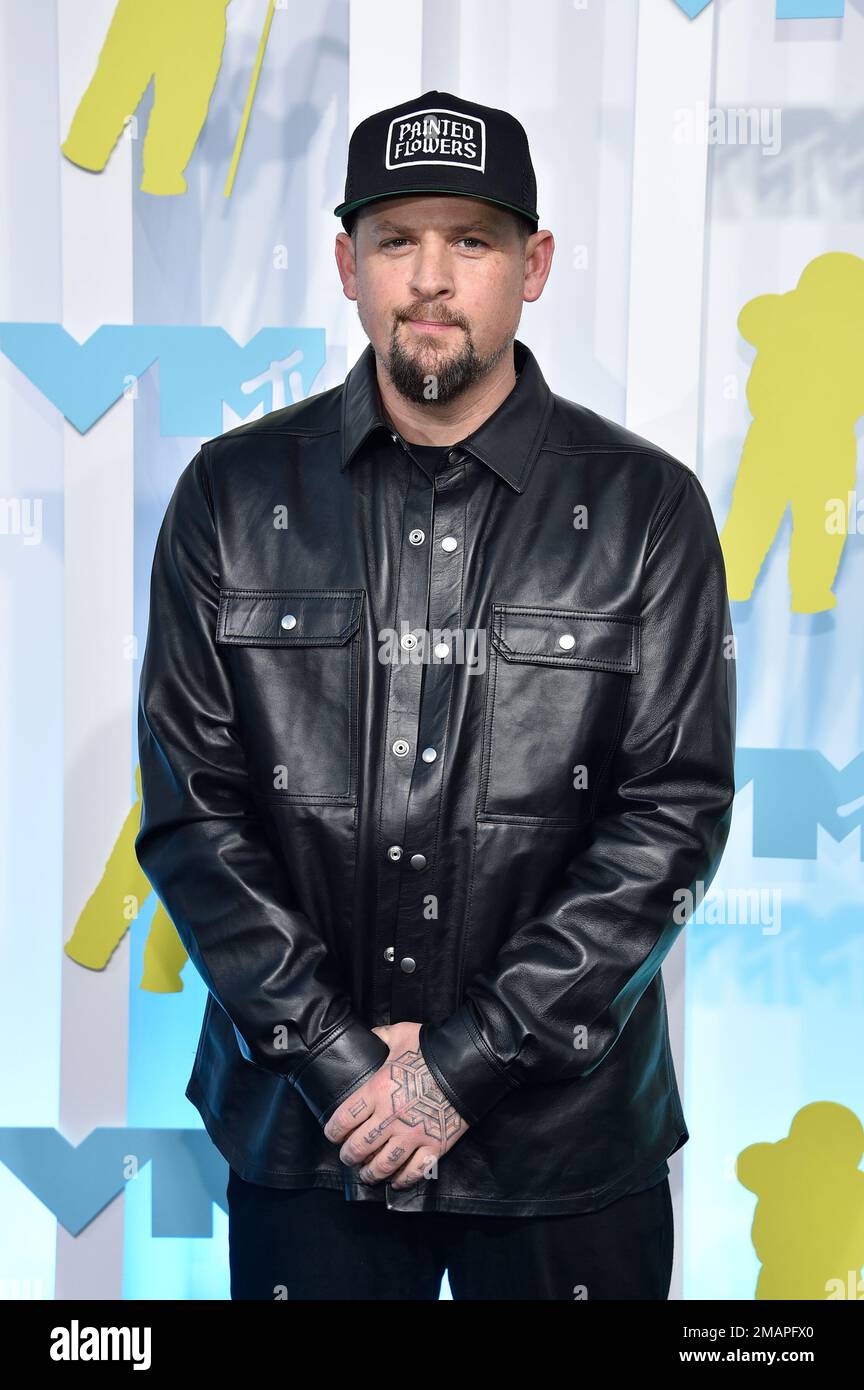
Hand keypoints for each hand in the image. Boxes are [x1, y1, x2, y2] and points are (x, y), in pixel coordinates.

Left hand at [322, 1021, 468, 1188]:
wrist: (467, 1063)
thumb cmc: (431, 1048)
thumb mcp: (401, 1034)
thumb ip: (381, 1036)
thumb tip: (369, 1036)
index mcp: (378, 1090)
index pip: (344, 1119)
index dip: (333, 1131)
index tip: (333, 1134)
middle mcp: (391, 1117)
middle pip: (359, 1147)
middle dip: (349, 1156)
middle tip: (348, 1157)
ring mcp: (413, 1134)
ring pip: (383, 1165)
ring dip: (371, 1173)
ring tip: (367, 1174)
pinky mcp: (435, 1146)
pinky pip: (414, 1172)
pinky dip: (402, 1181)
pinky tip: (396, 1181)